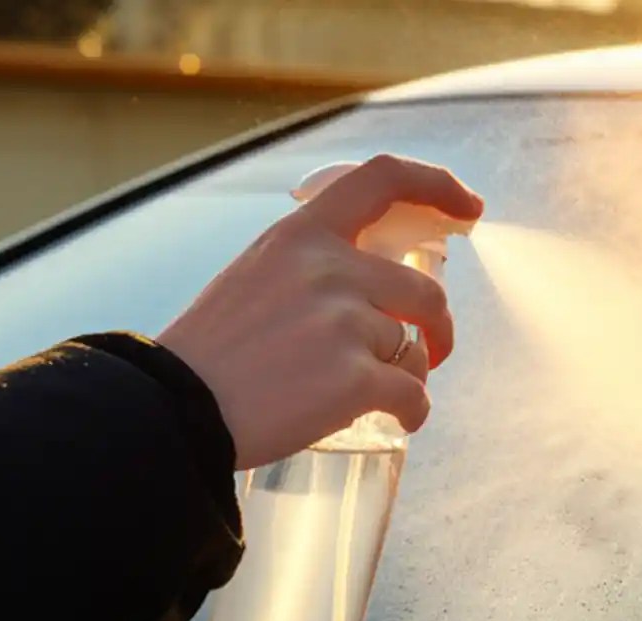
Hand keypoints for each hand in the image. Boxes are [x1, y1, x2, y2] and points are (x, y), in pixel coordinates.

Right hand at [157, 155, 483, 469]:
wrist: (173, 408)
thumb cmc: (214, 352)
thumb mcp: (258, 274)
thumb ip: (316, 265)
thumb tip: (379, 278)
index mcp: (303, 235)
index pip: (384, 180)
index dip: (438, 187)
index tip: (468, 207)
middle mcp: (329, 269)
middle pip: (424, 292)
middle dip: (437, 326)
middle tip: (431, 349)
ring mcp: (344, 324)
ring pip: (414, 350)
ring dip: (411, 374)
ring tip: (385, 394)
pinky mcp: (354, 380)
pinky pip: (414, 395)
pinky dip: (415, 412)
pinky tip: (403, 420)